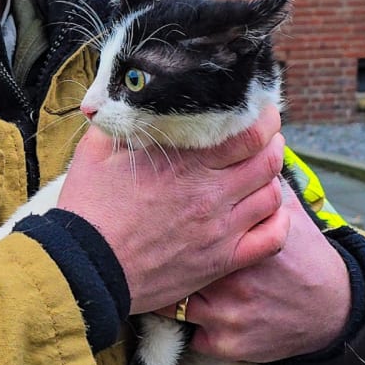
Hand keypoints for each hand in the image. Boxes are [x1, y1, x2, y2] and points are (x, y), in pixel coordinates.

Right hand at [58, 106, 289, 313]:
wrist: (85, 268)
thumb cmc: (88, 209)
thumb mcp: (97, 150)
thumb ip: (125, 119)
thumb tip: (136, 96)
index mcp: (187, 163)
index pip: (250, 133)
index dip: (264, 119)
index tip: (261, 114)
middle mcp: (211, 194)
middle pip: (268, 161)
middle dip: (273, 144)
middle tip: (265, 140)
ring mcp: (221, 229)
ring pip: (273, 196)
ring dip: (272, 181)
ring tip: (262, 175)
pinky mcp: (222, 260)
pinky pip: (272, 239)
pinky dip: (279, 223)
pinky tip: (269, 214)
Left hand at [174, 178, 351, 361]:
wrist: (332, 308)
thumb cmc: (306, 257)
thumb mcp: (290, 215)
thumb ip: (263, 187)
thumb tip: (245, 148)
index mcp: (242, 243)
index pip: (187, 233)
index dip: (170, 230)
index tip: (160, 226)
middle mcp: (233, 280)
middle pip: (175, 270)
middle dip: (168, 265)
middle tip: (159, 258)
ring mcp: (229, 316)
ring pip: (175, 307)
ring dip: (173, 298)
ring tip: (175, 288)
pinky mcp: (230, 345)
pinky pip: (194, 337)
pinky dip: (196, 329)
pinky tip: (204, 317)